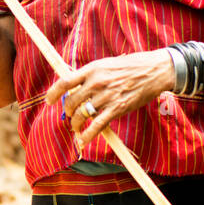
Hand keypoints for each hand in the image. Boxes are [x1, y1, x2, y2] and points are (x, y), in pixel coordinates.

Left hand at [46, 50, 174, 144]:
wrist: (154, 70)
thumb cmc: (131, 66)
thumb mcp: (107, 64)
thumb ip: (91, 74)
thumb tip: (76, 86)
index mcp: (92, 69)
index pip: (65, 82)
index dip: (53, 93)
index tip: (49, 100)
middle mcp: (96, 83)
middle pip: (72, 102)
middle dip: (67, 112)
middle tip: (69, 115)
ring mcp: (106, 97)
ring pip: (81, 115)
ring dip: (75, 124)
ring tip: (76, 127)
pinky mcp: (116, 109)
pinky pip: (96, 126)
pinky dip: (87, 135)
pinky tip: (82, 140)